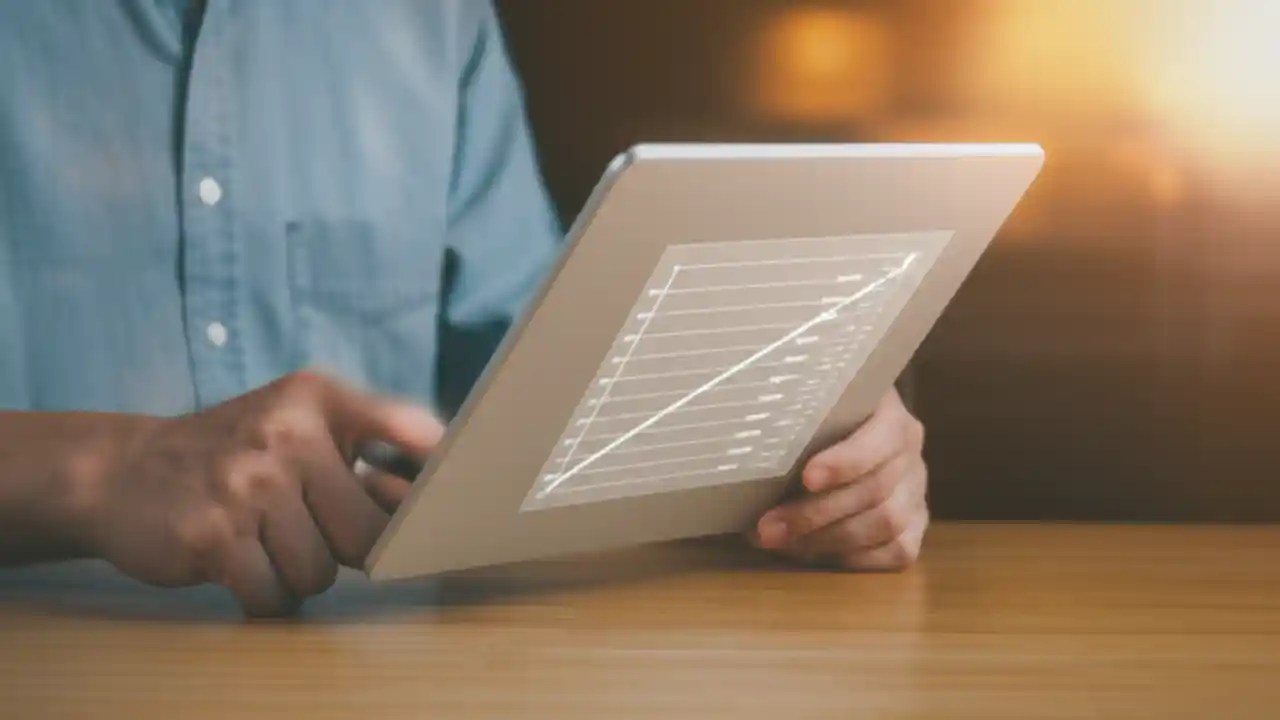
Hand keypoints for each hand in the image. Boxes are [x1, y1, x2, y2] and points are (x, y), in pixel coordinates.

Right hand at [86, 371, 442, 615]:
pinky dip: (261, 595)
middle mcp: (286, 431)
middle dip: (347, 550)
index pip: (407, 429)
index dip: (439, 471)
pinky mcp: (212, 533)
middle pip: (370, 532)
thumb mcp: (301, 426)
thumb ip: (369, 452)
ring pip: (319, 571)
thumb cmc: (237, 456)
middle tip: (308, 530)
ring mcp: (247, 482)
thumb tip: (437, 502)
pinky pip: (272, 594)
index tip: (462, 496)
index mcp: (318, 398)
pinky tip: (238, 562)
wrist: (123, 472)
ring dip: (296, 573)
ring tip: (263, 541)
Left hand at [751, 388, 927, 570]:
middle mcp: (910, 453)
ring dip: (826, 540)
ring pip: (886, 524)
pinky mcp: (916, 525)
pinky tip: (814, 553)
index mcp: (889, 414)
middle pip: (875, 490)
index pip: (879, 439)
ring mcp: (916, 492)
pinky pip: (898, 552)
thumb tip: (747, 455)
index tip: (806, 477)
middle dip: (815, 514)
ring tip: (780, 542)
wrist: (849, 430)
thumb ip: (792, 422)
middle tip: (768, 528)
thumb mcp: (807, 409)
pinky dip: (854, 559)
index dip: (845, 462)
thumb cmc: (817, 418)